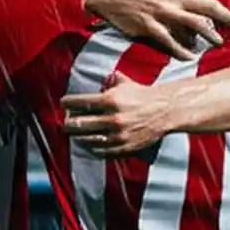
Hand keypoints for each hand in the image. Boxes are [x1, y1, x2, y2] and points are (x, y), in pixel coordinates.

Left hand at [61, 72, 179, 156]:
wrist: (166, 110)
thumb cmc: (143, 95)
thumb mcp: (125, 83)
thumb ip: (109, 80)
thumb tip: (98, 77)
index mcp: (110, 100)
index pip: (80, 103)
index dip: (67, 103)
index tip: (63, 104)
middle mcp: (113, 118)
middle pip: (79, 124)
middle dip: (69, 123)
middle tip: (65, 123)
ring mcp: (118, 134)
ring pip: (88, 139)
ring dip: (77, 137)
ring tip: (74, 134)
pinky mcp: (124, 147)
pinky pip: (101, 151)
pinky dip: (91, 148)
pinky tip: (87, 144)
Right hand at [83, 0, 229, 60]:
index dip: (220, 10)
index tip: (228, 18)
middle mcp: (171, 0)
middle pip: (205, 11)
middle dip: (222, 20)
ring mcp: (160, 14)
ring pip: (191, 26)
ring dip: (207, 37)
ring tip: (216, 44)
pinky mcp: (147, 27)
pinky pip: (168, 41)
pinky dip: (180, 50)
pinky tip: (188, 57)